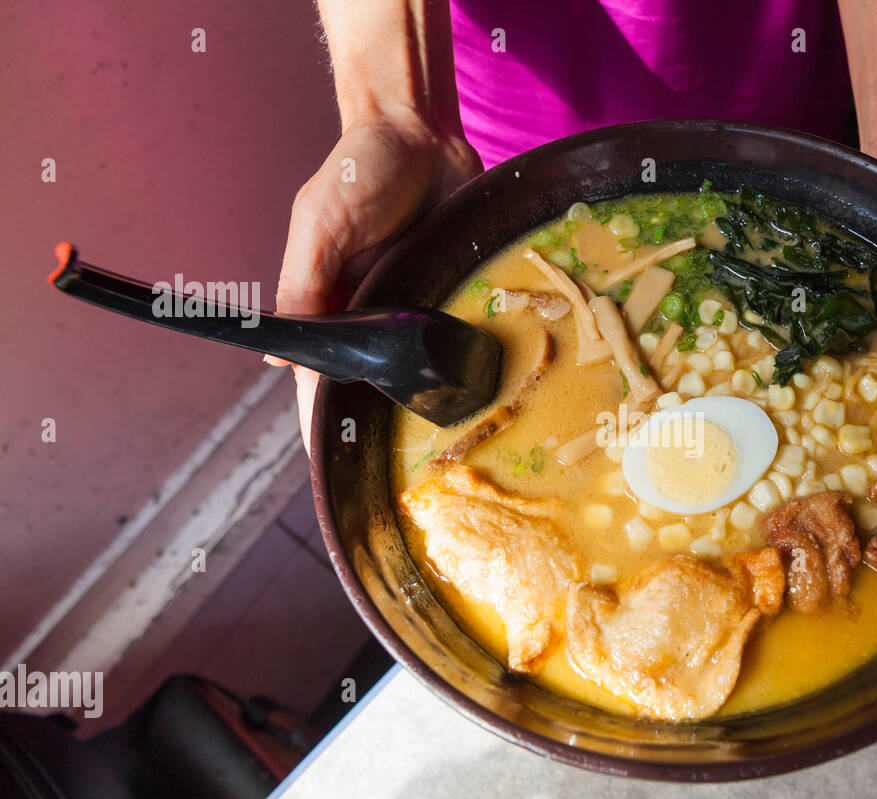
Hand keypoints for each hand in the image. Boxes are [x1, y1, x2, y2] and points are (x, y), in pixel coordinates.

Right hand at [271, 108, 480, 450]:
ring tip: (439, 452)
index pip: (318, 376)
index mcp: (328, 304)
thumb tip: (279, 360)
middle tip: (393, 477)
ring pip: (418, 369)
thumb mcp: (320, 224)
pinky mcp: (452, 292)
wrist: (422, 131)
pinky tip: (484, 396)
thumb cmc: (358, 169)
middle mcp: (372, 314)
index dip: (321, 422)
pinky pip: (459, 336)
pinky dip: (468, 363)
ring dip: (426, 402)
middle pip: (370, 384)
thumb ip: (304, 285)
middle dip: (377, 426)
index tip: (327, 467)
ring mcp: (414, 307)